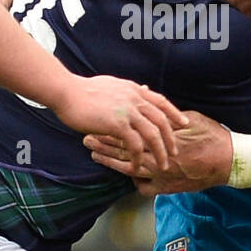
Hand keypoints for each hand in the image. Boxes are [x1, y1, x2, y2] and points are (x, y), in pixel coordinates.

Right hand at [52, 76, 187, 173]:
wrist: (66, 92)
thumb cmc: (83, 90)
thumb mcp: (112, 84)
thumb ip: (129, 90)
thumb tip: (142, 88)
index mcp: (134, 89)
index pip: (161, 101)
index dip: (174, 113)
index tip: (183, 123)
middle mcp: (135, 99)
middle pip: (162, 120)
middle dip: (170, 138)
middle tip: (174, 152)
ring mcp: (128, 111)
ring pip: (153, 134)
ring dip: (160, 152)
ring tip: (162, 165)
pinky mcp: (118, 124)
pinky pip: (135, 144)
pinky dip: (138, 157)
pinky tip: (136, 166)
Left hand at [84, 110, 230, 193]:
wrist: (228, 161)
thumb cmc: (212, 136)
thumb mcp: (189, 118)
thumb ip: (165, 111)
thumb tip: (146, 94)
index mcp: (161, 138)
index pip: (129, 133)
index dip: (110, 128)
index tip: (95, 122)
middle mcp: (157, 158)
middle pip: (123, 150)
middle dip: (103, 144)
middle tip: (86, 138)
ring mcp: (160, 175)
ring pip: (128, 169)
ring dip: (110, 162)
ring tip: (95, 155)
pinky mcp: (167, 188)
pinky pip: (144, 187)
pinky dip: (134, 181)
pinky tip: (125, 175)